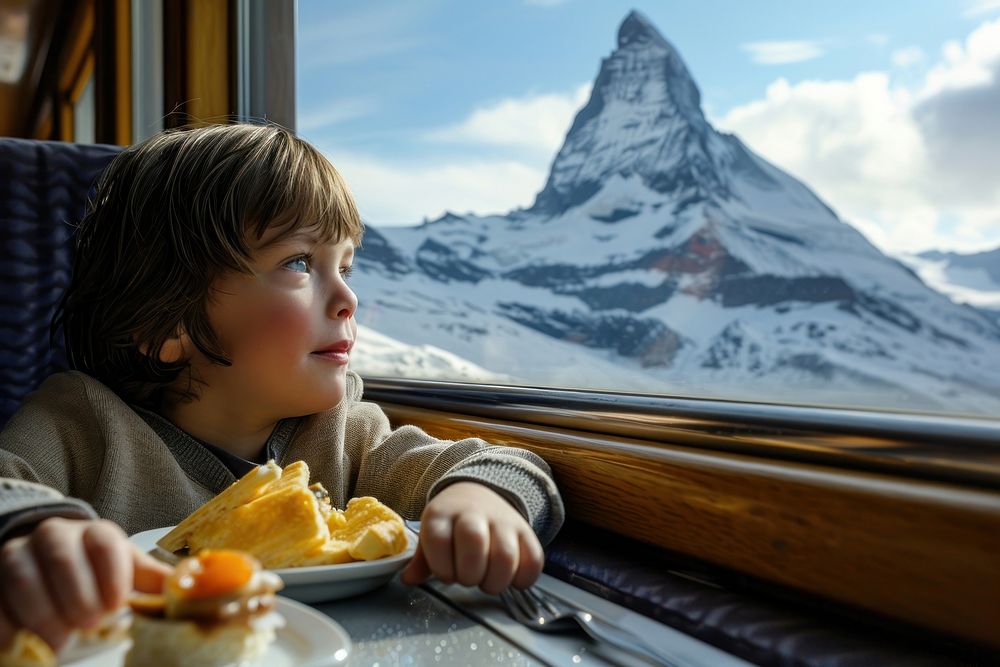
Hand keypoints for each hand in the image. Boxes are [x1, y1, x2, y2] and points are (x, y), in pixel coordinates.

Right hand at [0, 517, 170, 651]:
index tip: (117, 604)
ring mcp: (20, 554)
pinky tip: (21, 644)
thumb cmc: (98, 569)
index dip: (111, 574)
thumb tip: (189, 586)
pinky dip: (7, 624)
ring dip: (42, 613)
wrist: (52, 559)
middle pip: (62, 559)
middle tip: (89, 624)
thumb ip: (154, 579)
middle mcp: (56, 536)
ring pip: (23, 577)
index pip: (104, 544)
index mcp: (96, 533)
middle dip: (76, 595)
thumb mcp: (127, 569)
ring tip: (60, 641)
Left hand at [400, 482, 543, 593]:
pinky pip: (533, 559)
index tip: (446, 573)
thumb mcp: (431, 534)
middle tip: (468, 578)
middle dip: (469, 573)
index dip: (441, 566)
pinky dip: (524, 578)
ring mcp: (502, 520)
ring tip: (488, 582)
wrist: (479, 492)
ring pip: (505, 555)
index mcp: (442, 514)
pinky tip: (512, 579)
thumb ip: (423, 560)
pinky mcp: (525, 531)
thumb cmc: (451, 523)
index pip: (438, 539)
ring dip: (496, 580)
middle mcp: (472, 513)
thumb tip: (409, 579)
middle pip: (473, 542)